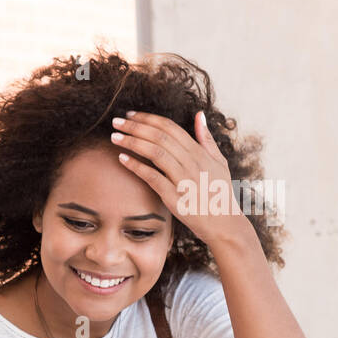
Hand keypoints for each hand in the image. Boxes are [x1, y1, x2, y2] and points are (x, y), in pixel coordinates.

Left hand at [110, 109, 255, 249]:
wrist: (223, 222)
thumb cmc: (219, 191)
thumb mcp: (219, 161)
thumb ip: (206, 139)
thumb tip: (199, 115)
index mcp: (199, 152)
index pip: (170, 128)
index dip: (149, 119)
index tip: (131, 115)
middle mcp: (191, 162)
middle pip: (159, 137)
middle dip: (135, 127)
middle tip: (116, 122)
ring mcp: (183, 179)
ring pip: (155, 153)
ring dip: (132, 142)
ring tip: (114, 137)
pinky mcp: (174, 196)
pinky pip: (152, 177)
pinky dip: (136, 166)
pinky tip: (122, 158)